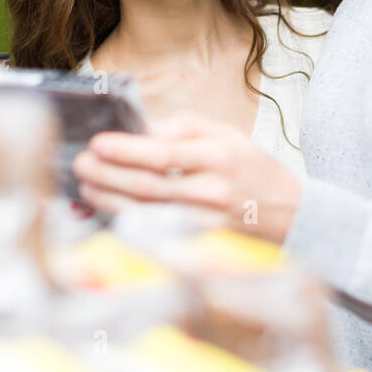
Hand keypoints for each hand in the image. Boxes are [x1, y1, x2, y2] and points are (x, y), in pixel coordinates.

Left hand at [72, 110, 301, 242]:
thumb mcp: (228, 134)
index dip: (126, 149)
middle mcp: (214, 190)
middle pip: (149, 185)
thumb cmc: (252, 168)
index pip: (164, 153)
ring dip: (110, 198)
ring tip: (87, 184)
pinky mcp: (200, 244)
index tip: (98, 142)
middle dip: (108, 174)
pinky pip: (157, 229)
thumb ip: (185, 127)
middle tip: (81, 163)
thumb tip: (141, 129)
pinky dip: (129, 218)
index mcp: (220, 156)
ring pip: (147, 211)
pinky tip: (109, 207)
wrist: (290, 213)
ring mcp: (206, 222)